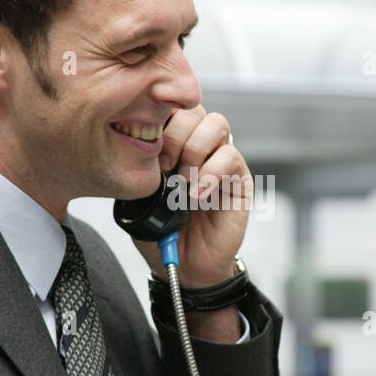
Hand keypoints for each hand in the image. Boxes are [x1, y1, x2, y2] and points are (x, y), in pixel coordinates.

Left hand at [131, 106, 251, 288]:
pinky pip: (231, 156)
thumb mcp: (138, 200)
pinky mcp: (240, 179)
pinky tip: (197, 195)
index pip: (170, 108)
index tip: (144, 147)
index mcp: (173, 144)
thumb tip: (135, 150)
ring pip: (216, 123)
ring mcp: (221, 160)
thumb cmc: (162, 233)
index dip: (157, 119)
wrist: (185, 267)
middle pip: (194, 109)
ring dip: (195, 149)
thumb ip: (136, 173)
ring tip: (183, 181)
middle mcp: (199, 147)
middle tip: (163, 167)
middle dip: (175, 134)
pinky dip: (212, 172)